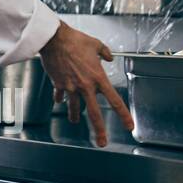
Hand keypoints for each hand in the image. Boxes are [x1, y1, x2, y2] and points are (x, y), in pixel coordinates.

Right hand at [39, 21, 133, 146]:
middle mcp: (86, 86)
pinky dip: (59, 98)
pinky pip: (59, 95)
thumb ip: (104, 52)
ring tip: (75, 121)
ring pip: (75, 108)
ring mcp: (70, 87)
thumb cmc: (75, 40)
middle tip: (102, 142)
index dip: (123, 115)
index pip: (115, 101)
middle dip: (100, 131)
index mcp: (98, 78)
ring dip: (75, 116)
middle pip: (95, 114)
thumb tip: (109, 57)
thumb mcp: (95, 44)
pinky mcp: (58, 84)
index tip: (129, 126)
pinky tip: (59, 100)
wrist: (54, 40)